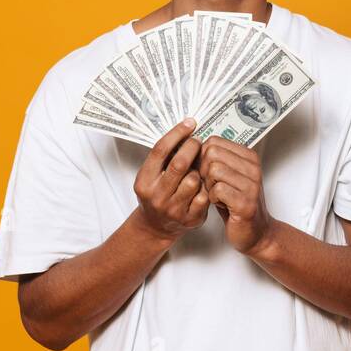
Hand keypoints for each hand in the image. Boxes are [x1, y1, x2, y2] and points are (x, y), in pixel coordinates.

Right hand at [132, 118, 207, 243]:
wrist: (156, 227)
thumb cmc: (157, 194)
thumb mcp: (152, 176)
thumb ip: (164, 158)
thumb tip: (186, 128)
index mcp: (144, 181)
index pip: (160, 151)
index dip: (177, 133)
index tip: (189, 123)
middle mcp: (156, 196)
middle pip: (179, 164)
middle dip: (192, 148)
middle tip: (199, 141)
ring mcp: (173, 209)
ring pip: (194, 180)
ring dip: (199, 171)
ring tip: (198, 168)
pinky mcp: (190, 219)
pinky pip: (205, 196)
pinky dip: (207, 187)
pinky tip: (204, 184)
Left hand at [198, 136, 274, 256]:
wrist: (255, 231)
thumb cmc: (236, 203)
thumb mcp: (229, 176)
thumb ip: (216, 159)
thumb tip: (191, 145)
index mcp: (249, 157)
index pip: (214, 141)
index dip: (203, 157)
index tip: (209, 172)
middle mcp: (253, 168)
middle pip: (212, 153)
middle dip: (204, 170)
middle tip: (213, 185)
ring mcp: (252, 185)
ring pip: (213, 170)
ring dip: (209, 186)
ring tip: (218, 195)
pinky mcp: (246, 202)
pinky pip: (217, 190)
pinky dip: (213, 198)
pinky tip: (222, 204)